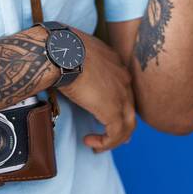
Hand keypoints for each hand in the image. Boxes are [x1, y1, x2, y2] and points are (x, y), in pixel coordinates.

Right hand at [57, 29, 136, 152]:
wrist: (63, 52)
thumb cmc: (62, 48)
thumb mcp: (77, 53)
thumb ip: (80, 63)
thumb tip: (66, 67)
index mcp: (115, 64)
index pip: (123, 89)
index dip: (118, 105)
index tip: (108, 116)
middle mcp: (124, 79)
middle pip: (129, 108)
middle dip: (122, 125)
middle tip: (111, 138)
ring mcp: (121, 96)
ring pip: (128, 125)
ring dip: (113, 138)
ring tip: (97, 145)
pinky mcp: (113, 111)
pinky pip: (116, 134)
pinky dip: (105, 143)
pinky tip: (89, 142)